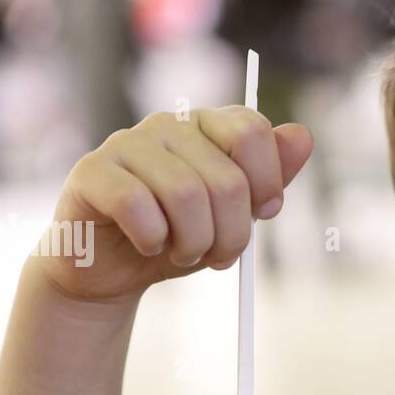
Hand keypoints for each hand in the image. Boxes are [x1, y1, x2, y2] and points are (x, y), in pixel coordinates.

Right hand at [37, 107, 313, 303]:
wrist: (109, 269)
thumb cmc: (175, 237)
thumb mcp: (232, 216)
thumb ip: (268, 180)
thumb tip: (302, 136)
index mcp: (206, 126)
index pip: (252, 131)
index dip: (267, 183)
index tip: (262, 215)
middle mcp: (167, 124)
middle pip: (226, 179)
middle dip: (232, 235)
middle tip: (218, 256)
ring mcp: (126, 142)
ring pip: (185, 195)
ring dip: (193, 243)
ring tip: (183, 254)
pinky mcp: (92, 171)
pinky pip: (138, 206)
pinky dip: (153, 241)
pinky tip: (148, 246)